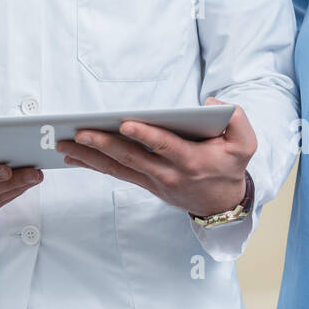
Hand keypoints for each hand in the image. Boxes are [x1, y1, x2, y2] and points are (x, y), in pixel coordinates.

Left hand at [56, 98, 255, 216]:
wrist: (222, 203)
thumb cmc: (230, 166)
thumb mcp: (245, 143)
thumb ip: (236, 119)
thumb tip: (209, 104)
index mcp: (191, 161)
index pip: (165, 146)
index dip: (145, 135)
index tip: (125, 122)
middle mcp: (167, 173)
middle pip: (131, 158)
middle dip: (103, 144)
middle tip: (78, 132)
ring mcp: (153, 180)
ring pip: (117, 167)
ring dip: (89, 156)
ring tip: (63, 144)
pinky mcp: (145, 183)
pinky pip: (115, 173)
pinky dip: (93, 164)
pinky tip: (73, 156)